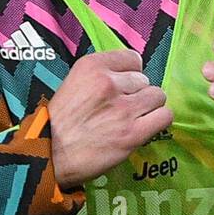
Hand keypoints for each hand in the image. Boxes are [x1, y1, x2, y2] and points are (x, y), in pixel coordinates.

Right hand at [47, 48, 173, 189]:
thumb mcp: (73, 84)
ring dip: (149, 108)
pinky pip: (164, 116)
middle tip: (123, 109)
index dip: (130, 74)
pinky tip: (146, 128)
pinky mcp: (133, 133)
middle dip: (137, 94)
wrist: (48, 155)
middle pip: (145, 79)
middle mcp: (109, 82)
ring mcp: (123, 108)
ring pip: (158, 96)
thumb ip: (100, 75)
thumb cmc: (58, 122)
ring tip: (134, 119)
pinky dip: (158, 121)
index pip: (133, 58)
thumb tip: (128, 76)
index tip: (123, 87)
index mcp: (92, 66)